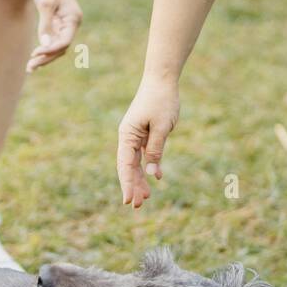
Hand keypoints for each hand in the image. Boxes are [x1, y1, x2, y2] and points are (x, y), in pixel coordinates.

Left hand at [28, 0, 82, 71]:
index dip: (50, 50)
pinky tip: (34, 58)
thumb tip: (45, 44)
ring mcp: (65, 24)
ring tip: (30, 67)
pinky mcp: (58, 23)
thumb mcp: (45, 3)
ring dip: (45, 57)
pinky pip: (53, 40)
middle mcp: (71, 24)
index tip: (35, 54)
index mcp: (73, 18)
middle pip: (61, 48)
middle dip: (46, 58)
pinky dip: (44, 49)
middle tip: (30, 66)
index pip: (64, 41)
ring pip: (57, 47)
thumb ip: (45, 25)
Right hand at [117, 77, 179, 208]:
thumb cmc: (161, 100)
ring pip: (136, 163)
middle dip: (132, 186)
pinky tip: (157, 177)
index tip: (129, 201)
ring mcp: (136, 136)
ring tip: (146, 197)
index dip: (127, 184)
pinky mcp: (145, 134)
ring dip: (140, 179)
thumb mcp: (162, 127)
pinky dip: (150, 166)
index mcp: (127, 135)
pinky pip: (145, 154)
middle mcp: (128, 137)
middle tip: (137, 206)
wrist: (162, 80)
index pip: (125, 165)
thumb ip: (156, 150)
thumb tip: (151, 173)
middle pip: (128, 167)